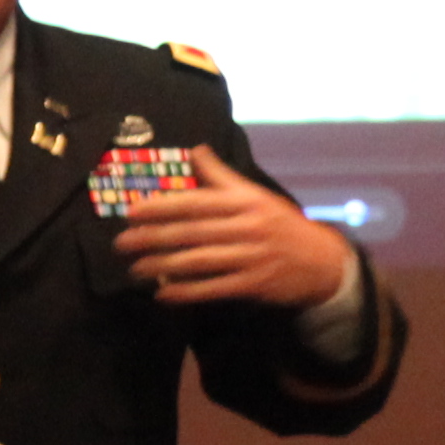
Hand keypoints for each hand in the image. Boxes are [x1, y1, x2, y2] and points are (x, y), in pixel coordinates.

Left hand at [114, 159, 353, 308]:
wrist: (322, 261)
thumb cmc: (282, 224)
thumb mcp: (256, 195)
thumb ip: (222, 176)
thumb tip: (195, 149)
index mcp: (244, 201)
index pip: (195, 202)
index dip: (161, 207)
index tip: (131, 212)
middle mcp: (246, 227)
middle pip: (191, 232)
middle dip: (152, 238)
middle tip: (121, 244)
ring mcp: (250, 257)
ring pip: (198, 261)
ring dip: (162, 266)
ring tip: (135, 269)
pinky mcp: (253, 284)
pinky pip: (213, 288)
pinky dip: (186, 292)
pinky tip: (163, 294)